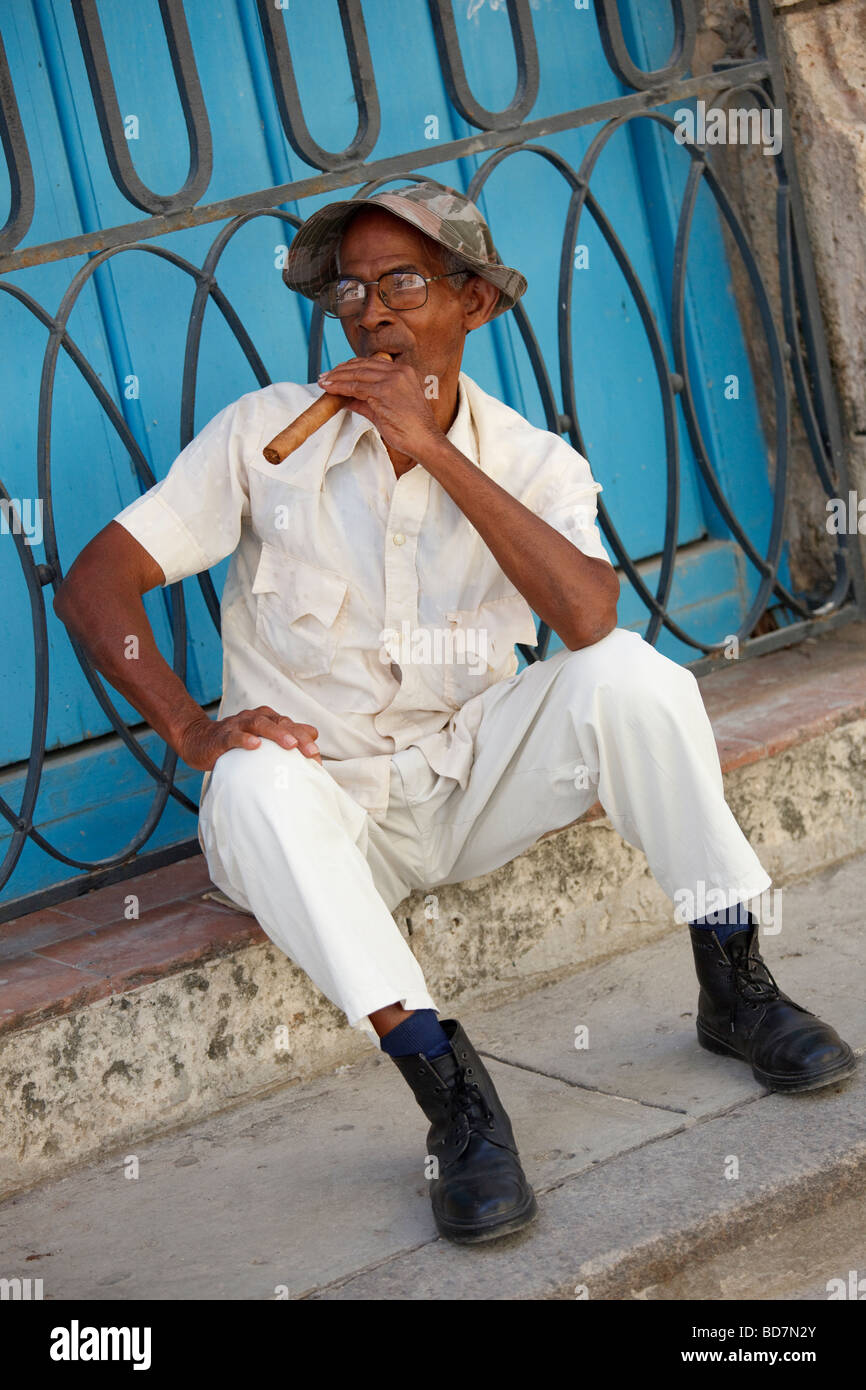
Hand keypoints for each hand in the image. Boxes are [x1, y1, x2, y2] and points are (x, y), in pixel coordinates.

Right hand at [178, 706, 321, 771]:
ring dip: (276, 733)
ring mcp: (238, 725)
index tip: (317, 758)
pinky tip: (254, 745)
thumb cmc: (234, 743)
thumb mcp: (261, 741)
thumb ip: (285, 737)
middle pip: (280, 723)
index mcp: (267, 719)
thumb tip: (313, 737)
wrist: (197, 739)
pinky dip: (244, 739)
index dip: (305, 740)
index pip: (291, 726)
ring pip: (259, 724)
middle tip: (311, 752)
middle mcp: (255, 718)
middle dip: (297, 736)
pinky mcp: (221, 736)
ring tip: (290, 745)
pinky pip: (233, 735)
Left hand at [317, 355, 442, 460]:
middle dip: (340, 371)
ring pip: (357, 373)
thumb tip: (347, 399)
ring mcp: (392, 380)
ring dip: (336, 378)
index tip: (335, 373)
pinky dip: (340, 387)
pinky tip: (330, 390)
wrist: (425, 441)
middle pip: (361, 365)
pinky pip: (356, 386)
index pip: (370, 364)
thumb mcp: (385, 410)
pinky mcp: (385, 391)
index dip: (350, 368)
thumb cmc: (410, 430)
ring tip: (323, 382)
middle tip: (324, 377)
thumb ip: (365, 402)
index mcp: (403, 372)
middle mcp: (398, 371)